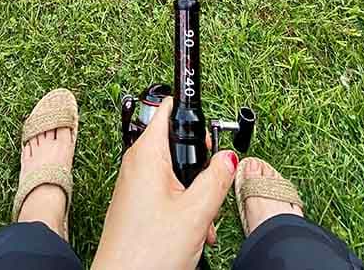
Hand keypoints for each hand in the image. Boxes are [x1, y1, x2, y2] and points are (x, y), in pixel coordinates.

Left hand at [92, 97, 237, 269]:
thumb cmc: (146, 252)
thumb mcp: (196, 212)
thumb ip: (216, 179)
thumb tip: (228, 158)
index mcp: (147, 154)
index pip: (167, 110)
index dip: (190, 111)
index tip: (207, 120)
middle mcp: (137, 163)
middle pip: (176, 145)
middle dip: (200, 167)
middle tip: (213, 185)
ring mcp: (135, 184)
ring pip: (174, 174)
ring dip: (195, 193)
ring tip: (203, 220)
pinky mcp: (136, 204)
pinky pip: (165, 193)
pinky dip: (183, 206)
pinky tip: (193, 231)